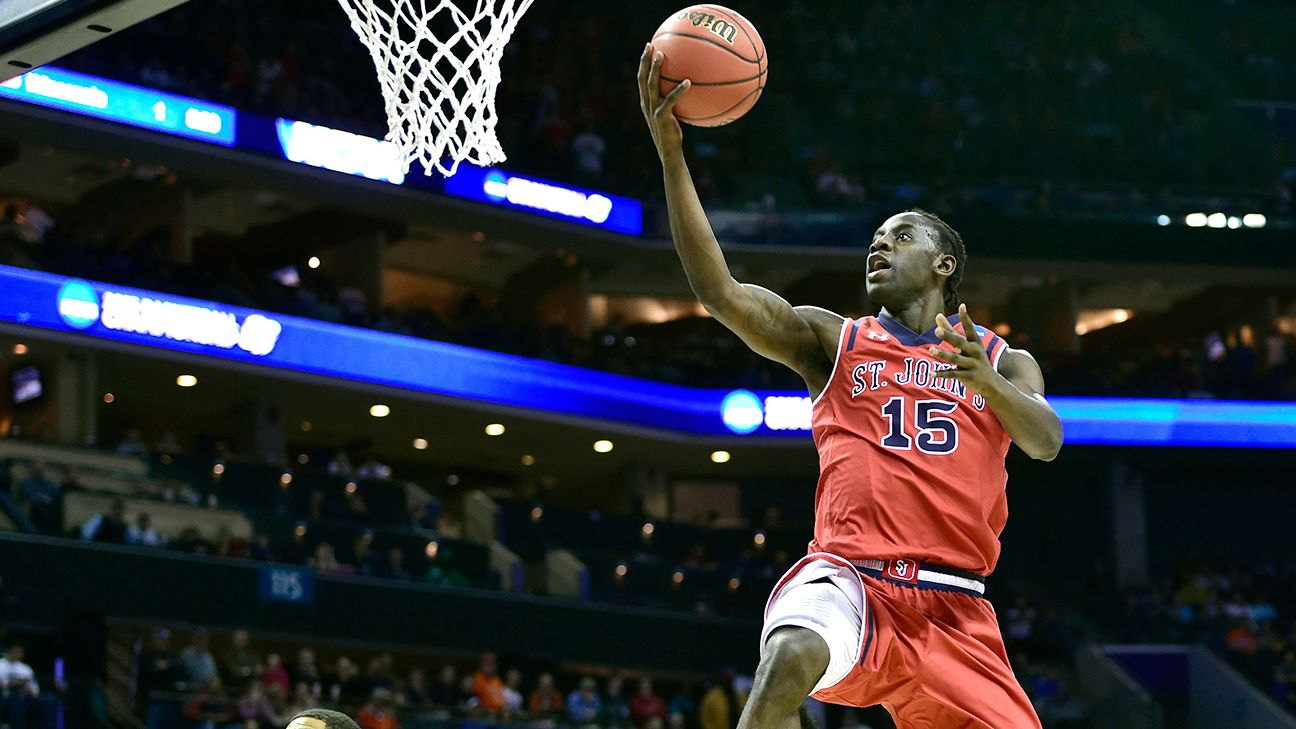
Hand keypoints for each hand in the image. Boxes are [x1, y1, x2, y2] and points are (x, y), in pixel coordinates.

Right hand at [637, 43, 690, 161]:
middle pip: (642, 78)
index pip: (641, 79)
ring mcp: (653, 110)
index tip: (648, 47)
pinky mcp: (662, 117)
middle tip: (650, 45)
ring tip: (661, 55)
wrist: (670, 153)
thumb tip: (690, 87)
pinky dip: (678, 90)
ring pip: (651, 85)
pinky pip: (670, 100)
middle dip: (644, 60)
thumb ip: (675, 102)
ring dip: (655, 69)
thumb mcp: (672, 116)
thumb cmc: (673, 135)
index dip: (642, 63)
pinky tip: (688, 82)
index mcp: (647, 103)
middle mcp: (647, 104)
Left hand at [929, 304, 998, 393]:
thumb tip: (938, 315)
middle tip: (937, 330)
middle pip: (960, 343)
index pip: (969, 328)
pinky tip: (931, 373)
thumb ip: (950, 330)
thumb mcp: (966, 345)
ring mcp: (972, 364)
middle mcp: (975, 352)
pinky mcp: (968, 376)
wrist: (991, 383)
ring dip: (943, 354)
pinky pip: (953, 374)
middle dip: (949, 336)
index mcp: (975, 342)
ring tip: (931, 350)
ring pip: (956, 359)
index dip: (965, 318)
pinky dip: (941, 374)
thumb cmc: (975, 359)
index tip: (962, 306)